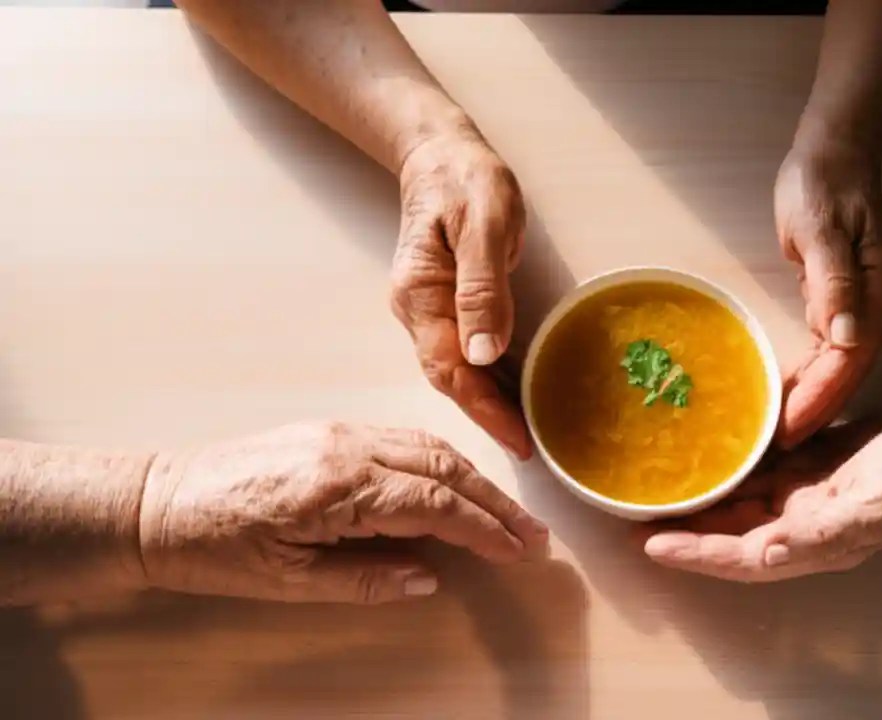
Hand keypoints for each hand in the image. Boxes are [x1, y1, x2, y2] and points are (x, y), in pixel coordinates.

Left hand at [139, 421, 547, 603]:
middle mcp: (345, 447)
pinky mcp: (328, 430)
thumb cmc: (212, 548)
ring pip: (426, 446)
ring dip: (473, 479)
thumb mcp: (288, 581)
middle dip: (494, 501)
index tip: (519, 550)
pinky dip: (440, 462)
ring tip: (506, 514)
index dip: (483, 528)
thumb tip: (428, 579)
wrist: (156, 502)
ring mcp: (337, 432)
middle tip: (532, 533)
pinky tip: (456, 484)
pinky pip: (401, 440)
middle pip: (442, 466)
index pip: (433, 503)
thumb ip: (365, 578)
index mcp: (336, 486)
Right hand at [390, 129, 531, 457]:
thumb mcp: (482, 225)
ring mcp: (427, 310)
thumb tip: (483, 352)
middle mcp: (417, 310)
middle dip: (488, 417)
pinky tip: (515, 391)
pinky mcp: (443, 305)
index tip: (517, 441)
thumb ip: (482, 288)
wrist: (441, 154)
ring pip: (457, 370)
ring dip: (489, 402)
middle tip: (529, 448)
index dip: (485, 410)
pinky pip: (464, 351)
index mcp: (421, 295)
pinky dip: (489, 377)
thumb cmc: (466, 180)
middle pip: (451, 379)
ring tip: (527, 431)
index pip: (450, 369)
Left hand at [643, 413, 881, 581]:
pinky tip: (704, 451)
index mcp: (812, 539)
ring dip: (699, 500)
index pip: (739, 555)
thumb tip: (771, 552)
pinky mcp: (809, 467)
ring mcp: (804, 496)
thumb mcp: (879, 501)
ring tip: (654, 486)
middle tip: (630, 516)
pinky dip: (728, 467)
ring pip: (738, 504)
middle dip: (683, 531)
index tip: (650, 545)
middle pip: (728, 535)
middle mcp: (799, 523)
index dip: (695, 554)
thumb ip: (828, 531)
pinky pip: (757, 471)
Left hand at [773, 142, 881, 447]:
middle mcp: (879, 300)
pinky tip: (788, 396)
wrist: (833, 153)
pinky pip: (830, 348)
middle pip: (850, 369)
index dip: (823, 396)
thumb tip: (844, 335)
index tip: (792, 429)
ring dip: (815, 399)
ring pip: (841, 364)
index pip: (852, 356)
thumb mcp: (821, 228)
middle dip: (818, 410)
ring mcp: (865, 301)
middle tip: (779, 448)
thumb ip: (833, 280)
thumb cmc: (822, 183)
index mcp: (880, 286)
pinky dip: (812, 375)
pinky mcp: (845, 299)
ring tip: (780, 434)